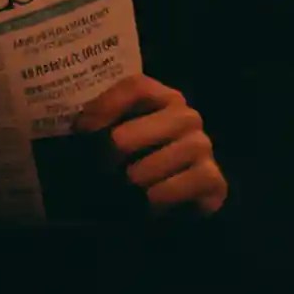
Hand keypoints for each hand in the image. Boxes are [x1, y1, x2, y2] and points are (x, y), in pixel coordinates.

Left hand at [74, 75, 227, 215]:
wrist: (168, 207)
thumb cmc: (135, 166)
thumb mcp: (114, 143)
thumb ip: (100, 128)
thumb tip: (80, 130)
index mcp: (161, 99)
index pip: (136, 87)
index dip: (106, 106)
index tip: (82, 130)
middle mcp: (186, 117)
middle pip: (146, 125)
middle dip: (118, 151)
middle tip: (103, 168)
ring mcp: (202, 146)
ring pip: (163, 158)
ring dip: (138, 177)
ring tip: (127, 188)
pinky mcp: (212, 178)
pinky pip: (185, 183)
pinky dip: (161, 196)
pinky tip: (150, 202)